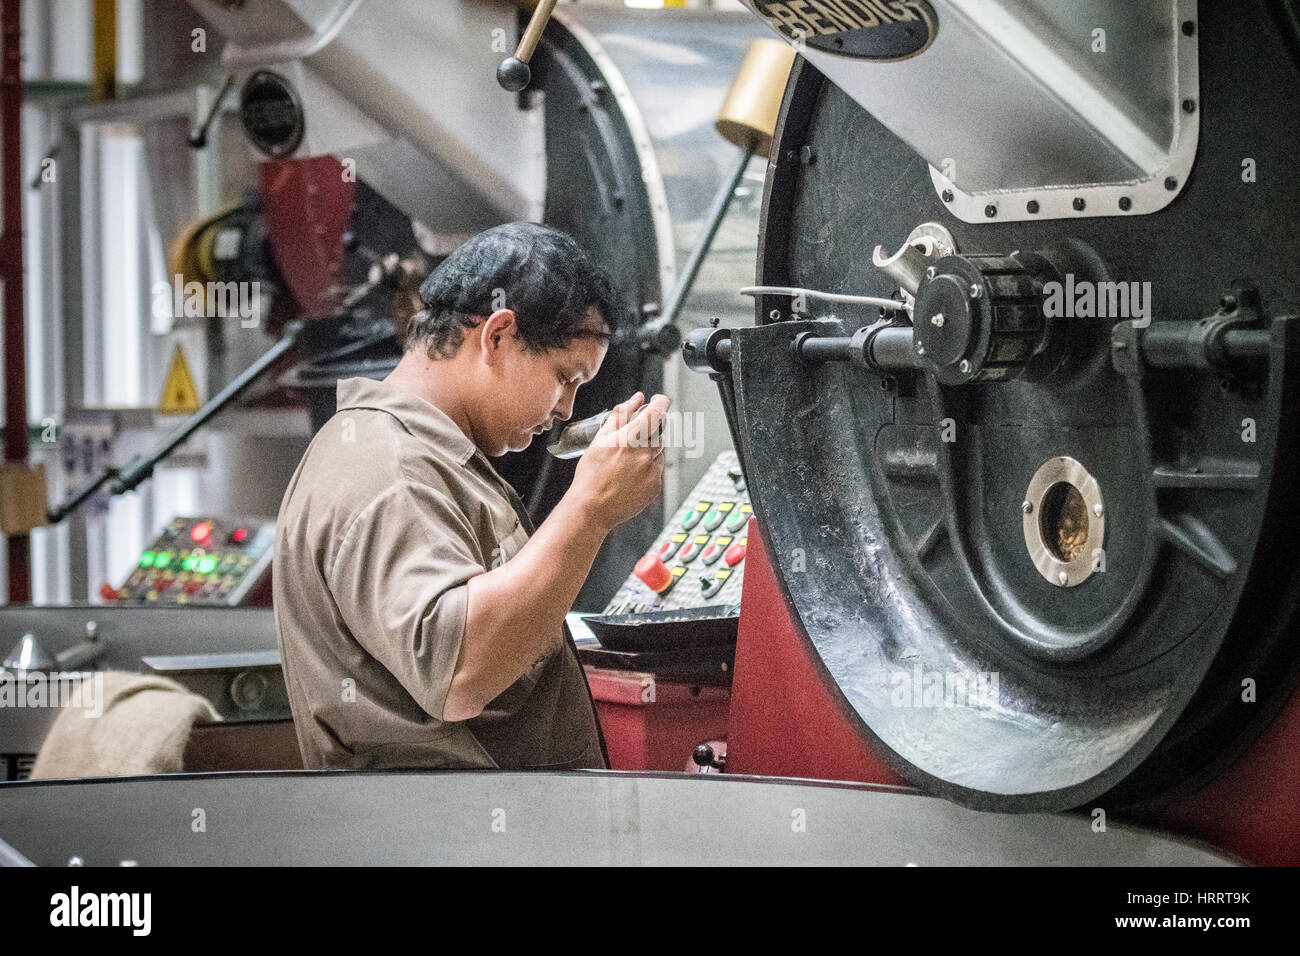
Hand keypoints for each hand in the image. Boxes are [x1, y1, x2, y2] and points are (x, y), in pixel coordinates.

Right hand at [569, 391, 668, 531]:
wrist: (592, 508)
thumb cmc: (591, 475)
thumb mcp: (601, 439)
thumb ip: (621, 415)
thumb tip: (637, 399)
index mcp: (631, 438)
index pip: (658, 411)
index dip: (660, 402)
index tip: (657, 401)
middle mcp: (646, 453)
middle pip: (659, 431)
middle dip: (649, 430)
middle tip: (630, 441)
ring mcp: (653, 470)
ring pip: (659, 450)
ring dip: (648, 450)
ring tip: (626, 463)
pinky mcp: (656, 485)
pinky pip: (657, 469)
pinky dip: (648, 468)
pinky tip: (630, 476)